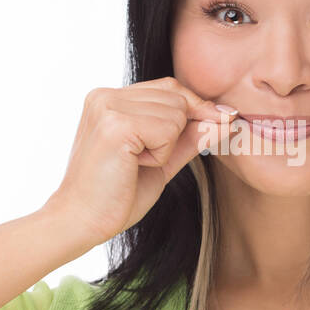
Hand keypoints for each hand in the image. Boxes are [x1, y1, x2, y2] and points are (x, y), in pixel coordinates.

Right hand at [45, 77, 229, 247]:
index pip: (170, 87)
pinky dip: (161, 155)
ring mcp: (108, 106)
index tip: (220, 122)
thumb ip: (189, 136)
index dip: (195, 107)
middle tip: (141, 161)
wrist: (82, 222)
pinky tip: (133, 166)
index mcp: (109, 98)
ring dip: (166, 147)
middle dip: (176, 133)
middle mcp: (105, 95)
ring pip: (177, 113)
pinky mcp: (116, 124)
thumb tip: (227, 117)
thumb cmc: (116, 195)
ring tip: (134, 164)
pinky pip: (169, 130)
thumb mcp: (161, 160)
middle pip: (177, 96)